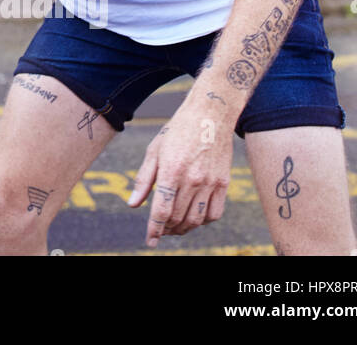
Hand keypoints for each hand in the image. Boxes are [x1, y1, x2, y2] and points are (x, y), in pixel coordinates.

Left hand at [127, 102, 231, 245]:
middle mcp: (192, 179)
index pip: (161, 210)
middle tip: (159, 230)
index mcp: (171, 170)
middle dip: (166, 229)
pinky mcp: (224, 183)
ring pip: (196, 220)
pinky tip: (193, 217)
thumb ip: (143, 179)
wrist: (210, 115)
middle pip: (177, 218)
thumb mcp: (154, 150)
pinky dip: (203, 221)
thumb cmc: (177, 131)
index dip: (154, 229)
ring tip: (173, 227)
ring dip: (183, 228)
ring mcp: (210, 182)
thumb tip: (133, 204)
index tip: (150, 241)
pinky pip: (214, 213)